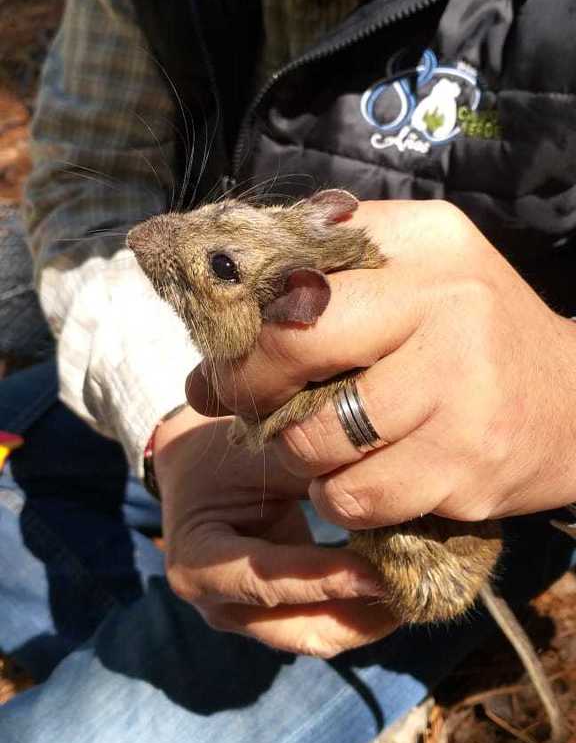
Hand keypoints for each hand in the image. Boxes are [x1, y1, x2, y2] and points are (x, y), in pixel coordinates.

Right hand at [153, 405, 396, 655]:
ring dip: (369, 617)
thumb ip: (309, 473)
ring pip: (320, 636)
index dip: (324, 580)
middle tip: (414, 588)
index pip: (267, 580)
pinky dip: (361, 609)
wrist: (194, 468)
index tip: (380, 573)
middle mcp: (219, 605)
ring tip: (418, 587)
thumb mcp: (257, 455)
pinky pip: (325, 624)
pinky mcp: (276, 615)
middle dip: (359, 613)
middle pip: (299, 629)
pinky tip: (400, 584)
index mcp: (198, 564)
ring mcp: (247, 618)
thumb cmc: (221, 454)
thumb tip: (381, 486)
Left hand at [187, 201, 575, 530]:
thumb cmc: (475, 329)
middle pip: (296, 347)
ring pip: (317, 438)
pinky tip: (356, 479)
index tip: (220, 360)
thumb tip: (225, 314)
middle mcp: (449, 306)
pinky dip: (339, 497)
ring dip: (296, 453)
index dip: (243, 331)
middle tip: (242, 407)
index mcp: (427, 245)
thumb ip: (333, 263)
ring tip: (313, 446)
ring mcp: (463, 391)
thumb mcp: (420, 267)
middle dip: (249, 388)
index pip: (298, 280)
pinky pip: (358, 497)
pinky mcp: (469, 467)